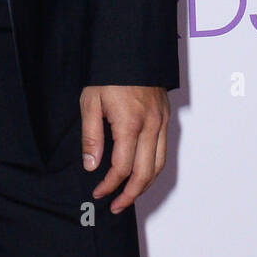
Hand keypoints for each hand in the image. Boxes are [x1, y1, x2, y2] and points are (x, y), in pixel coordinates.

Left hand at [80, 85, 169, 212]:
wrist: (129, 50)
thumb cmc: (107, 74)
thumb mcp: (90, 102)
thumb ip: (91, 136)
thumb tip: (92, 166)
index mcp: (130, 124)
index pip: (122, 167)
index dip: (110, 185)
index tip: (98, 192)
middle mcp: (151, 126)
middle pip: (145, 173)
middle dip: (130, 194)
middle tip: (116, 206)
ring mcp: (162, 122)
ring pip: (159, 165)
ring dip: (144, 185)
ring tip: (128, 195)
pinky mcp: (165, 118)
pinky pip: (163, 151)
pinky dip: (153, 168)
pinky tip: (141, 173)